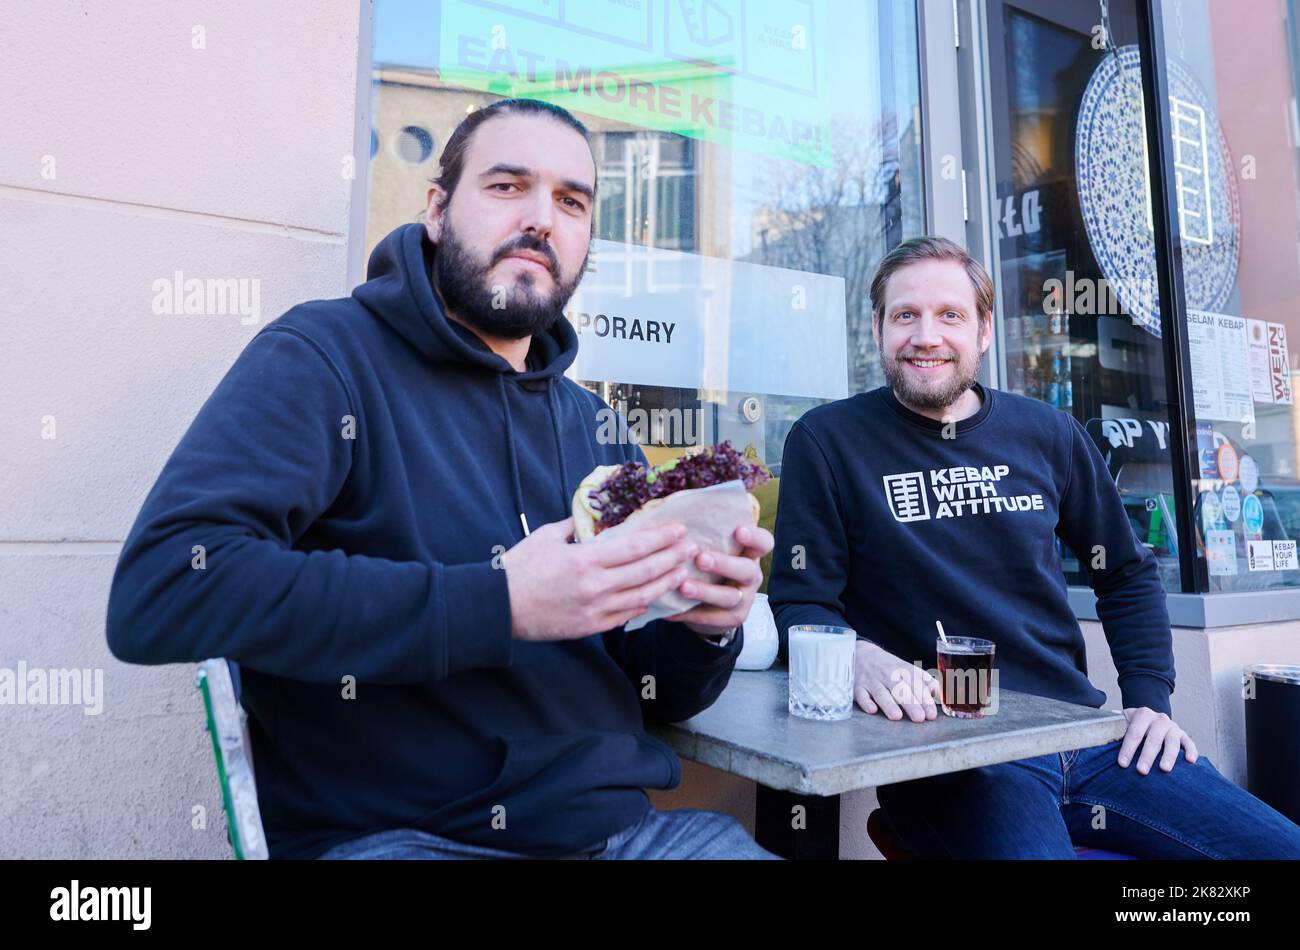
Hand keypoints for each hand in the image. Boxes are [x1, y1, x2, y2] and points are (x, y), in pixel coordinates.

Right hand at [501, 518, 697, 640]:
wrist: (497, 607)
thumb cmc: (517, 568)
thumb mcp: (546, 537)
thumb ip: (574, 527)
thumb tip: (592, 517)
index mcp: (586, 559)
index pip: (635, 547)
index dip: (662, 538)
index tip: (679, 530)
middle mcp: (596, 585)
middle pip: (646, 571)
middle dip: (673, 558)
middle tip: (691, 549)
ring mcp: (594, 609)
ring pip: (641, 596)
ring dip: (665, 583)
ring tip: (682, 572)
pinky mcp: (589, 627)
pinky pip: (624, 616)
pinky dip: (642, 605)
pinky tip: (653, 597)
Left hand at [666, 524, 773, 636]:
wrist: (709, 604)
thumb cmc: (706, 564)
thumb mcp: (709, 548)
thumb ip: (701, 533)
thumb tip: (669, 506)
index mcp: (749, 553)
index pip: (763, 543)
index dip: (754, 537)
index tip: (738, 531)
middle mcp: (751, 575)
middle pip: (747, 570)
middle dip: (724, 564)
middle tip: (700, 559)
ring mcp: (745, 598)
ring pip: (730, 596)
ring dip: (706, 591)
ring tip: (683, 587)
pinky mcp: (733, 619)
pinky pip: (714, 618)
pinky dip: (692, 614)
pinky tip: (673, 611)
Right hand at [853, 640, 938, 722]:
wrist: (861, 653)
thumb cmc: (889, 667)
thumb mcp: (908, 670)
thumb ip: (926, 683)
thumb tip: (944, 696)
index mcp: (903, 670)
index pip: (915, 684)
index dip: (924, 698)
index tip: (931, 713)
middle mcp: (888, 675)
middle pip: (900, 689)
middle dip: (910, 703)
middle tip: (920, 718)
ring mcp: (872, 681)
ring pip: (880, 692)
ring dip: (888, 704)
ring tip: (897, 716)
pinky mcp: (857, 687)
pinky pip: (861, 694)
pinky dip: (866, 702)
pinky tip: (872, 709)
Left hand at [1118, 707, 1198, 773]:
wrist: (1150, 717)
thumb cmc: (1132, 725)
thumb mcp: (1122, 720)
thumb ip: (1112, 724)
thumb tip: (1093, 726)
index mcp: (1142, 714)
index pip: (1134, 732)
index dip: (1128, 748)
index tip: (1122, 763)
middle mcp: (1159, 719)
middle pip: (1153, 739)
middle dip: (1146, 755)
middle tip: (1141, 771)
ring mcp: (1173, 727)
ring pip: (1172, 742)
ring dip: (1169, 756)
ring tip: (1164, 769)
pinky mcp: (1183, 735)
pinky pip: (1189, 743)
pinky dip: (1192, 751)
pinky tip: (1190, 761)